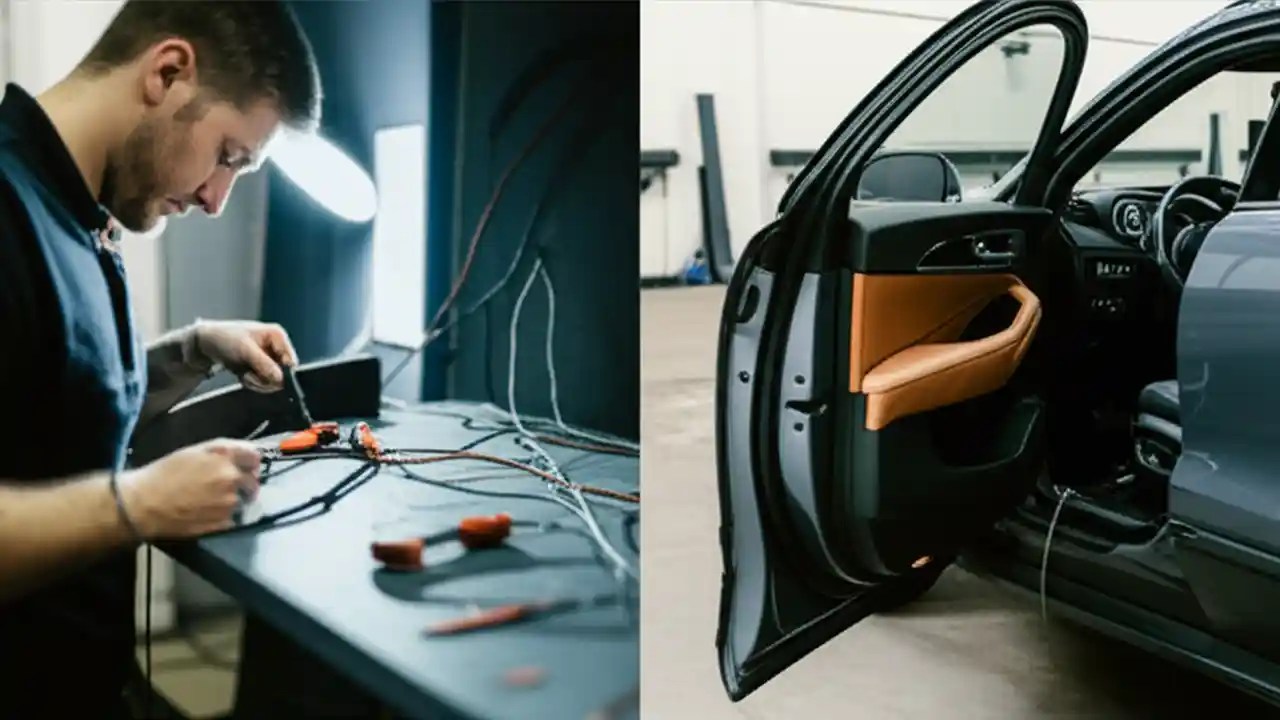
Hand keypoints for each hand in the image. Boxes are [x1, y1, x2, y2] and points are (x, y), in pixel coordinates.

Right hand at [118, 439, 261, 538]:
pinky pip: (233, 517)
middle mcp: (231, 477)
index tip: (245, 466)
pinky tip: (207, 513)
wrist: (144, 504)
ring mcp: (230, 501)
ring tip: (212, 500)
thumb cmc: (163, 474)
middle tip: (226, 486)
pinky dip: (225, 515)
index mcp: (224, 455)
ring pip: (243, 500)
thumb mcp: (193, 452)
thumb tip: (241, 454)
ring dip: (234, 500)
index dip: (250, 462)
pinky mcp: (223, 522)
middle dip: (244, 482)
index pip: (254, 456)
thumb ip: (222, 451)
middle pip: (252, 480)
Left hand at [194, 320, 298, 391]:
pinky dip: (252, 381)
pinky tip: (241, 375)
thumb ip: (264, 365)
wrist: (205, 342)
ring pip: (273, 380)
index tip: (265, 379)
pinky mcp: (260, 366)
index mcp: (277, 336)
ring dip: (256, 382)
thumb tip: (281, 379)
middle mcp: (276, 346)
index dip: (281, 374)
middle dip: (264, 379)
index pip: (291, 362)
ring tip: (242, 374)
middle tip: (248, 376)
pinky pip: (263, 381)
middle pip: (283, 374)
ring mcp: (268, 357)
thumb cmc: (225, 339)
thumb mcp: (245, 351)